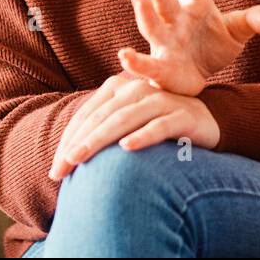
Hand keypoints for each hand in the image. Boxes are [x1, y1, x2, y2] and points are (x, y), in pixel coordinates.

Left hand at [48, 73, 219, 180]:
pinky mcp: (183, 115)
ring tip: (80, 158)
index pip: (88, 115)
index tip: (55, 170)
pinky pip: (160, 125)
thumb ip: (100, 132)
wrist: (204, 121)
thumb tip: (65, 159)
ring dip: (100, 139)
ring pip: (125, 119)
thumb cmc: (156, 125)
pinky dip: (143, 136)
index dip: (68, 140)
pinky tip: (127, 147)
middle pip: (102, 117)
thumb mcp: (126, 124)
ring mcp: (162, 101)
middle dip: (78, 144)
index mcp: (120, 88)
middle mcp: (138, 90)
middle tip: (60, 169)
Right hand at [118, 0, 259, 96]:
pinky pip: (147, 65)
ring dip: (144, 12)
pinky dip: (135, 62)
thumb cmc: (215, 46)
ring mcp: (166, 42)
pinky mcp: (161, 68)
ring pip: (152, 25)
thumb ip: (253, 21)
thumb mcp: (238, 31)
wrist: (199, 75)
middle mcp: (176, 19)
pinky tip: (124, 55)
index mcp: (196, 4)